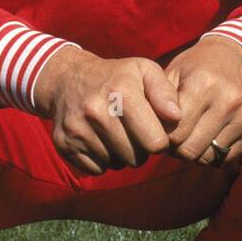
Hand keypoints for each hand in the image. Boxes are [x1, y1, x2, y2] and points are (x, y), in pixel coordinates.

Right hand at [34, 46, 179, 175]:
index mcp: (122, 92)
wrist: (67, 78)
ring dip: (120, 154)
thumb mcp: (144, 71)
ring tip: (116, 132)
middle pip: (136, 158)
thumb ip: (165, 92)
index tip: (152, 127)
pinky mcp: (64, 144)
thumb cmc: (117, 76)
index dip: (159, 138)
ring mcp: (78, 129)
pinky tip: (100, 139)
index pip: (155, 143)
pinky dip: (102, 159)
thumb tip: (177, 117)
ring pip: (116, 165)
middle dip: (140, 149)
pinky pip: (96, 169)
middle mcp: (96, 111)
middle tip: (133, 130)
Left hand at [163, 37, 241, 168]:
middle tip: (173, 136)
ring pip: (207, 158)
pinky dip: (211, 153)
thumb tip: (153, 133)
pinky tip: (207, 136)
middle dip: (177, 147)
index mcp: (204, 84)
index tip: (161, 129)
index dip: (163, 135)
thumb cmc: (193, 69)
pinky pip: (224, 159)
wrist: (233, 57)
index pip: (175, 132)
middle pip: (190, 149)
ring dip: (194, 152)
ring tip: (189, 134)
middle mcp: (229, 100)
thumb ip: (159, 103)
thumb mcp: (171, 75)